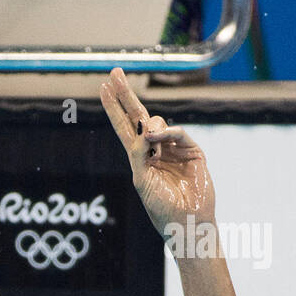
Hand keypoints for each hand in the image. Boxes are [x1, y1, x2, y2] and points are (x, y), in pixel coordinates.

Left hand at [100, 67, 214, 237]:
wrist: (186, 223)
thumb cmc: (161, 208)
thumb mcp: (142, 180)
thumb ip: (139, 154)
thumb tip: (141, 128)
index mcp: (140, 157)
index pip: (124, 126)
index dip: (114, 108)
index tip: (103, 88)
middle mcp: (155, 149)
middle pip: (138, 116)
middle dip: (126, 95)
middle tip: (114, 72)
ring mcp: (174, 148)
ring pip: (158, 123)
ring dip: (150, 124)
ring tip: (148, 134)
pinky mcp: (192, 151)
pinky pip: (179, 134)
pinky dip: (167, 132)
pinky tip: (157, 136)